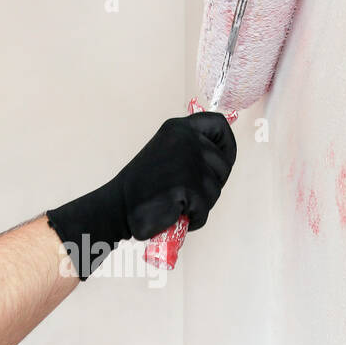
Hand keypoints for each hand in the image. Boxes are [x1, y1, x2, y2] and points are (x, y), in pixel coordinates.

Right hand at [44, 112, 237, 278]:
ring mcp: (187, 162)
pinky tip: (174, 214)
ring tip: (177, 202)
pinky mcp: (187, 187)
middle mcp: (185, 139)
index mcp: (179, 128)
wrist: (118, 206)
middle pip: (224, 163)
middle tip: (189, 192)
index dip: (227, 145)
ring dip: (201, 204)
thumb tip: (223, 155)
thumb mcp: (167, 151)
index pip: (219, 125)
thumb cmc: (143, 185)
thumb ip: (190, 148)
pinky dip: (193, 219)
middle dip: (213, 183)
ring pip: (215, 190)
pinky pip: (204, 210)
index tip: (221, 160)